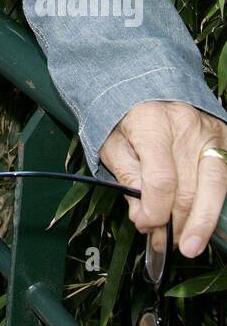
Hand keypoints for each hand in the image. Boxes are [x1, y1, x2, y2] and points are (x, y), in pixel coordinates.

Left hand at [99, 101, 226, 256]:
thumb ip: (126, 178)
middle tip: (163, 242)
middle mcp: (185, 125)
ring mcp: (209, 130)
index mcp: (150, 122)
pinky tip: (202, 219)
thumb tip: (143, 216)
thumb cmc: (126, 115)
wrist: (146, 81)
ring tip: (189, 244)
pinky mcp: (223, 136)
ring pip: (215, 187)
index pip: (161, 181)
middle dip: (176, 225)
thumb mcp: (111, 142)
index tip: (144, 225)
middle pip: (189, 190)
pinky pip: (224, 178)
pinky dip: (214, 203)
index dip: (154, 212)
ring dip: (201, 223)